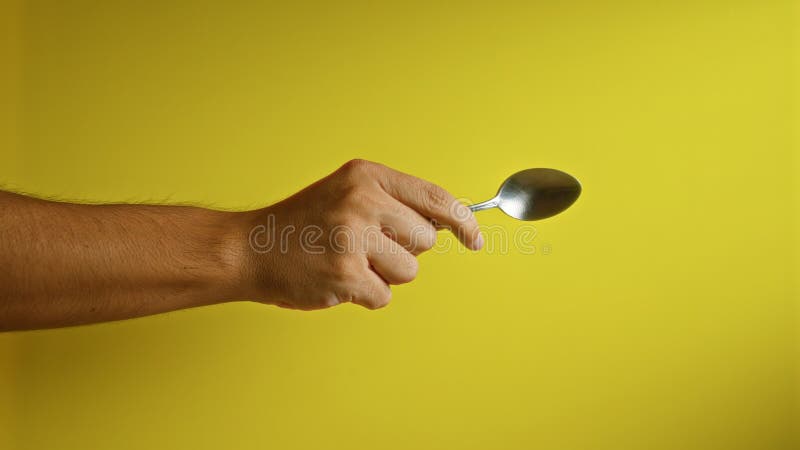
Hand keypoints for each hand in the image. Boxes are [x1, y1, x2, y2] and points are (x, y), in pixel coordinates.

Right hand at [236, 159, 482, 309]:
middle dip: (402, 251)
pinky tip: (337, 280)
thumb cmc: (304, 224)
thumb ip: (392, 201)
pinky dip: (365, 296)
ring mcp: (353, 238)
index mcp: (367, 176)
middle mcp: (362, 200)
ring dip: (384, 276)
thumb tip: (448, 223)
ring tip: (348, 262)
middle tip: (365, 247)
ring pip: (409, 272)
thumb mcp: (347, 192)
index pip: (435, 197)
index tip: (474, 239)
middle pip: (425, 240)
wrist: (251, 248)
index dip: (463, 221)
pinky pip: (384, 296)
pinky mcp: (345, 274)